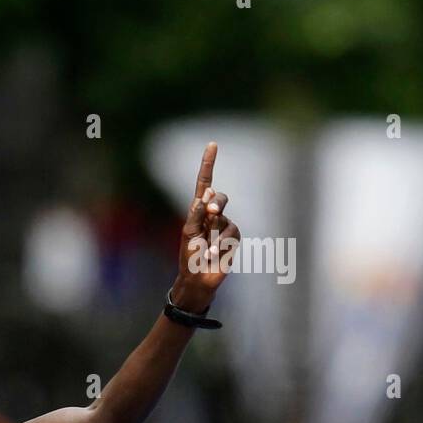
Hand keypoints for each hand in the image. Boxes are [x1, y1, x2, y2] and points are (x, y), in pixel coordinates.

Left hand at [172, 141, 238, 312]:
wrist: (198, 278)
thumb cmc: (188, 256)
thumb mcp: (188, 232)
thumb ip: (197, 213)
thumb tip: (206, 193)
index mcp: (198, 210)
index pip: (205, 183)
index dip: (208, 164)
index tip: (212, 145)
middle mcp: (212, 215)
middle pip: (219, 197)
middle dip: (216, 204)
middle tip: (210, 212)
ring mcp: (224, 225)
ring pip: (225, 217)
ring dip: (214, 233)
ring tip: (206, 248)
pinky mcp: (234, 237)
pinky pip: (232, 232)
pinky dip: (221, 243)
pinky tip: (213, 254)